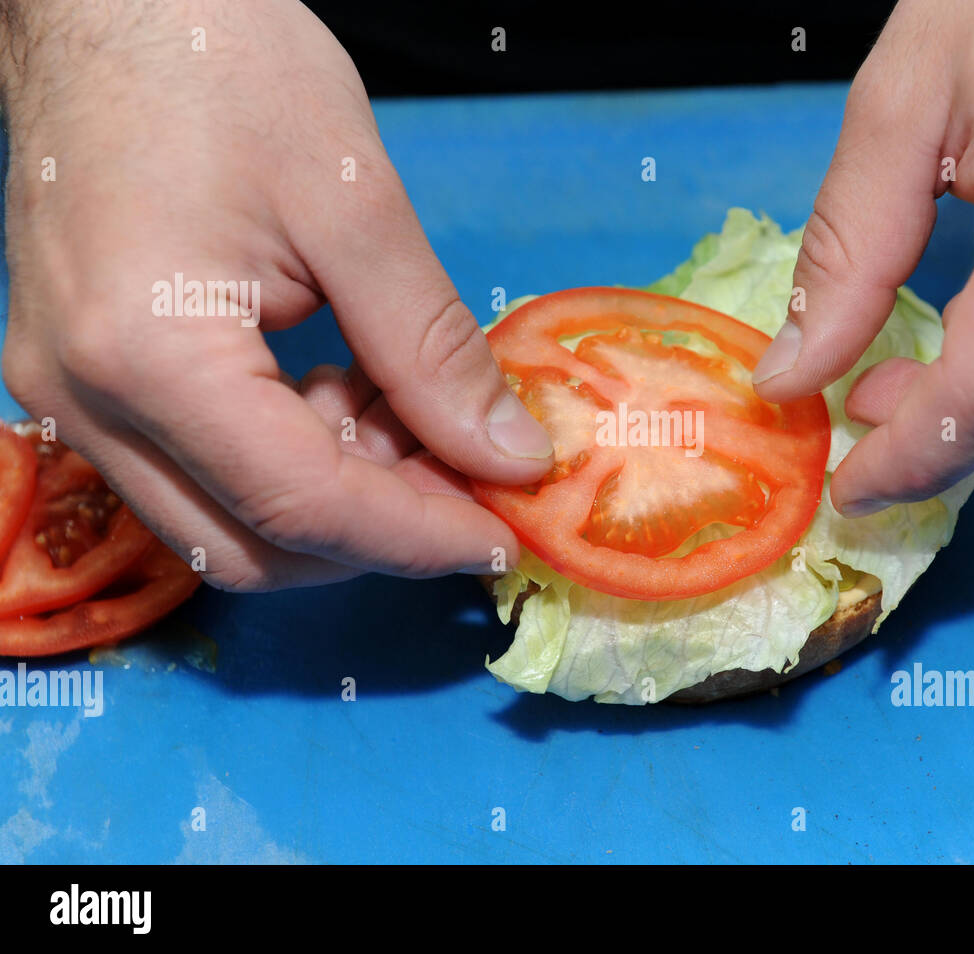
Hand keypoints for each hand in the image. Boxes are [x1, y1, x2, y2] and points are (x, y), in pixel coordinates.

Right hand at [0, 0, 552, 587]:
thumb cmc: (220, 63)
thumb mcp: (356, 209)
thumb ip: (431, 352)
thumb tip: (509, 456)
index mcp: (148, 354)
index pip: (303, 505)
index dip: (416, 536)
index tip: (502, 534)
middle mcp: (85, 399)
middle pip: (249, 544)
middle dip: (376, 531)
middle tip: (469, 477)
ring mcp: (70, 392)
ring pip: (220, 520)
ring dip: (335, 498)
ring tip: (412, 415)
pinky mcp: (86, 374)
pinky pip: (195, 467)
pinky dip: (289, 458)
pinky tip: (350, 394)